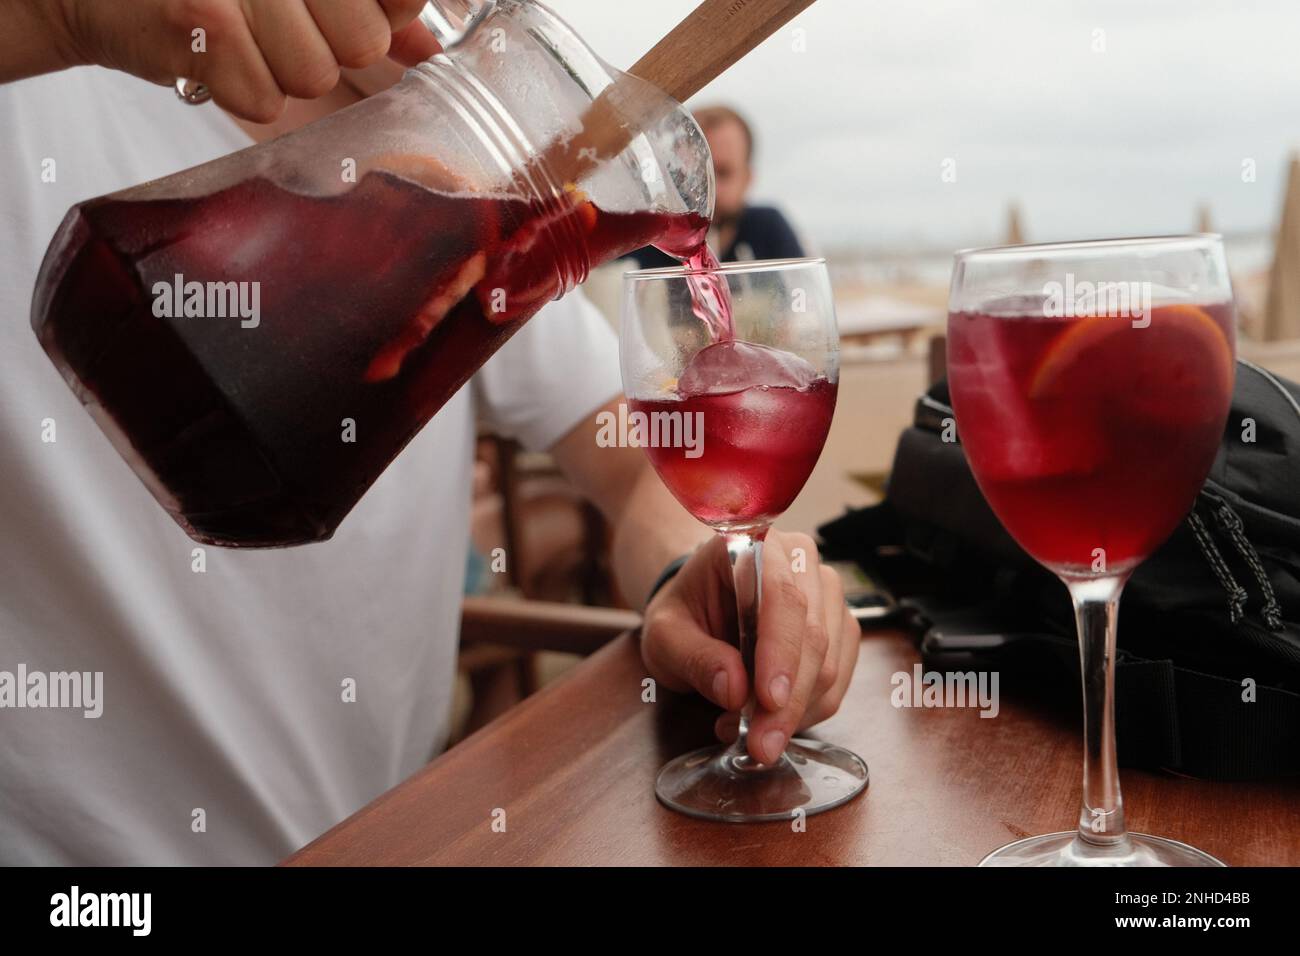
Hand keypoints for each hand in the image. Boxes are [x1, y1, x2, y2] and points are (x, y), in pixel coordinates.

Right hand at [42, 0, 437, 120]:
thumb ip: (373, 2)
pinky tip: (208, 54)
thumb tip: (428, 46)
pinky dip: (237, 89)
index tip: (358, 13)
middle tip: (280, 23)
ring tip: (241, 36)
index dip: (392, 10)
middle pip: (364, 42)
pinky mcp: (200, 24)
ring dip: (279, 69)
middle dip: (331, 47)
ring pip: (315, 75)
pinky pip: (263, 99)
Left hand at [640, 530, 859, 764]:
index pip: (783, 598)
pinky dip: (809, 711)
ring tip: (750, 733)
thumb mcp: (665, 635)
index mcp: (756, 546)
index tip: (769, 701)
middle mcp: (802, 561)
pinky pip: (840, 680)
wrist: (701, 606)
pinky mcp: (840, 628)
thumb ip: (694, 657)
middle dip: (789, 701)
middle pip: (814, 636)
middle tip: (760, 745)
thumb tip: (735, 690)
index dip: (781, 652)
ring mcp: (827, 595)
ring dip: (798, 712)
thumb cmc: (684, 613)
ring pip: (832, 664)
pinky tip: (771, 721)